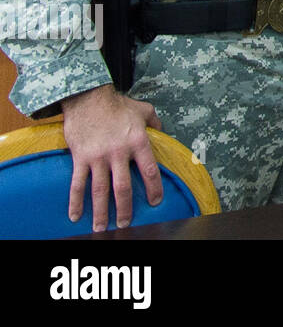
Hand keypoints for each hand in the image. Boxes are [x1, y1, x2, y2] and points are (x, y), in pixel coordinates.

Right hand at [61, 84, 162, 230]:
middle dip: (125, 209)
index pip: (150, 170)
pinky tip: (75, 216)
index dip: (154, 189)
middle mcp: (119, 152)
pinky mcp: (80, 158)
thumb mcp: (144, 110)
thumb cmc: (118, 104)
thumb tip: (163, 133)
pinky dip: (75, 201)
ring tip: (101, 229)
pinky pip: (78, 183)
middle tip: (125, 225)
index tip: (155, 202)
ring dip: (101, 212)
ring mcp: (98, 157)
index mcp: (138, 141)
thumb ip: (156, 123)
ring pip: (100, 190)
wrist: (88, 97)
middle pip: (123, 187)